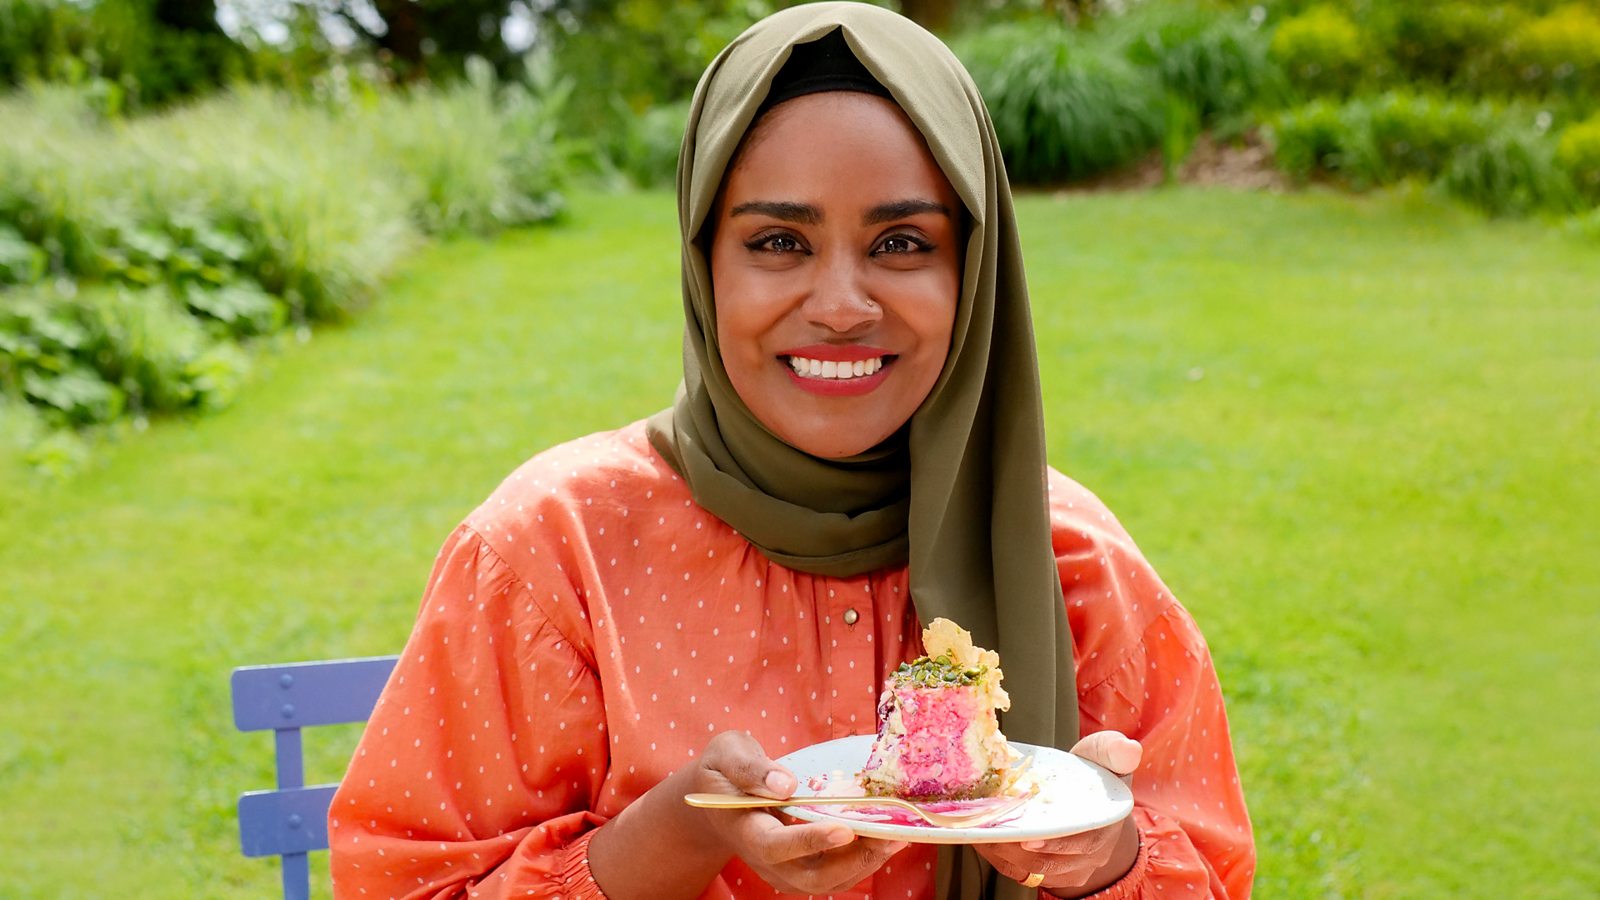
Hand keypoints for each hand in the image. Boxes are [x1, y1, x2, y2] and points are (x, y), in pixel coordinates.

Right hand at [691, 731, 906, 893]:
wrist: (716, 799)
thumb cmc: (721, 770)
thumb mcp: (725, 754)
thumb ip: (751, 768)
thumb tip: (786, 783)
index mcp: (745, 830)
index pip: (775, 846)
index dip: (810, 841)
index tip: (844, 829)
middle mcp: (765, 860)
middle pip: (811, 878)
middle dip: (855, 859)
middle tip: (890, 833)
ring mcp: (784, 869)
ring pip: (830, 881)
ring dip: (868, 861)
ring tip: (899, 833)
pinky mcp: (801, 867)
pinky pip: (837, 873)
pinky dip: (864, 859)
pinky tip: (887, 835)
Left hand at [975, 731, 1141, 896]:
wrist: (1091, 799)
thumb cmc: (1094, 773)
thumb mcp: (1105, 757)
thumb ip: (1114, 751)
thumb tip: (1129, 748)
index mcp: (1105, 826)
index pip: (1083, 843)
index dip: (1058, 844)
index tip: (1030, 839)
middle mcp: (1090, 854)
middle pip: (1051, 862)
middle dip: (1017, 850)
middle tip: (990, 832)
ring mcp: (1070, 867)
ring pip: (1031, 870)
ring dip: (1002, 854)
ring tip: (980, 833)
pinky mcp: (1049, 872)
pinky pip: (1020, 872)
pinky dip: (997, 858)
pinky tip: (981, 838)